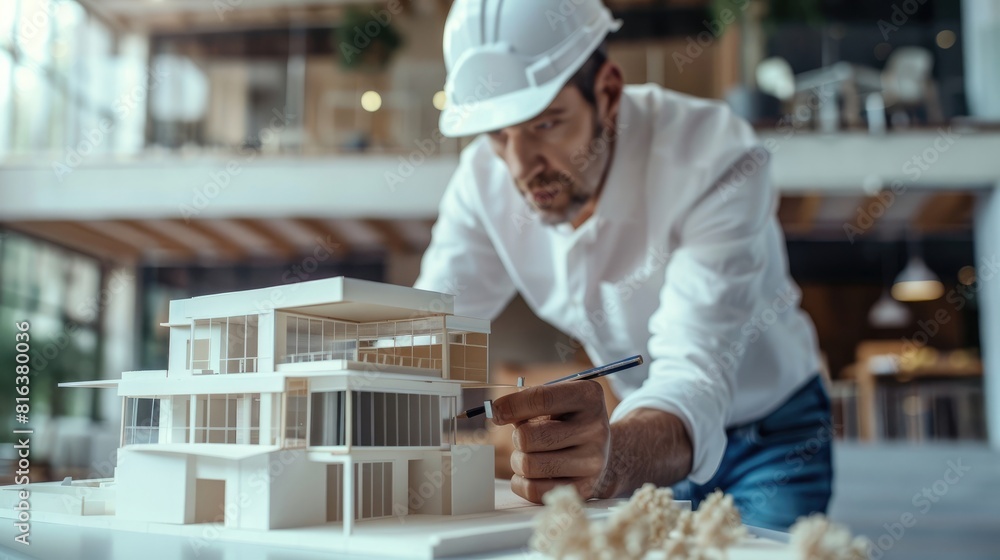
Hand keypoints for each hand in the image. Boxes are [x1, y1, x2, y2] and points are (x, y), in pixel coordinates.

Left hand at [490, 380, 610, 502]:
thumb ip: (528, 402)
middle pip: (528, 437)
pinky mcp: (584, 488)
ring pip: (528, 465)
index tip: (495, 412)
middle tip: (523, 437)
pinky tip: (532, 474)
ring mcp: (592, 461)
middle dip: (517, 437)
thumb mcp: (557, 401)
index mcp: (588, 397)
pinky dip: (522, 482)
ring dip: (518, 460)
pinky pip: (533, 490)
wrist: (605, 452)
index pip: (541, 399)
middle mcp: (594, 428)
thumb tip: (497, 412)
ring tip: (529, 455)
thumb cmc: (570, 421)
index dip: (511, 405)